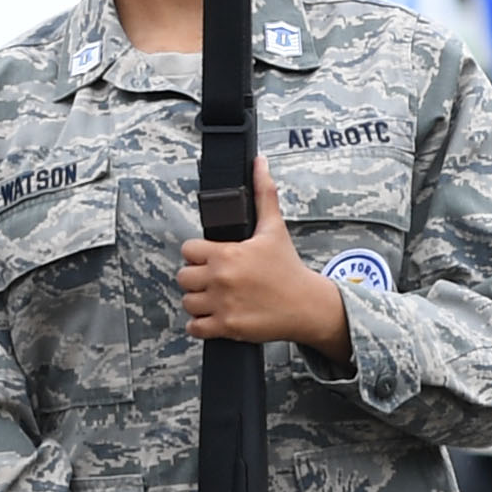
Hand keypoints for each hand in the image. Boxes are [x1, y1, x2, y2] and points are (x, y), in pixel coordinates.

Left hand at [179, 198, 350, 353]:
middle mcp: (221, 278)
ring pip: (187, 301)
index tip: (215, 258)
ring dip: (199, 301)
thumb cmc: (289, 268)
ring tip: (219, 297)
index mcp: (227, 253)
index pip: (189, 250)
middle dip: (198, 277)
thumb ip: (263, 194)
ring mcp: (222, 304)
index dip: (200, 254)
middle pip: (183, 276)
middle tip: (217, 279)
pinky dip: (202, 325)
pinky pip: (195, 327)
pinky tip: (218, 315)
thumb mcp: (274, 229)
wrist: (308, 305)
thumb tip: (260, 163)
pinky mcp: (226, 326)